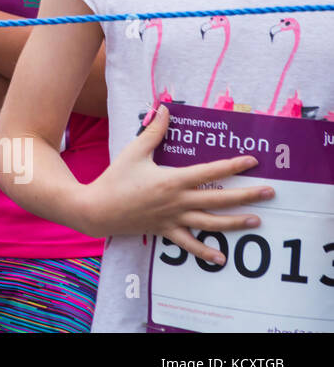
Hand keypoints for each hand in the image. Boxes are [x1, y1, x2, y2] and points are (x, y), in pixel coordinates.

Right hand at [83, 105, 274, 262]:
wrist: (97, 209)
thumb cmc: (116, 178)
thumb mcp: (134, 152)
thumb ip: (153, 131)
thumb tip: (163, 108)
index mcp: (173, 180)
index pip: (210, 172)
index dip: (233, 166)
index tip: (253, 161)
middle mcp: (178, 201)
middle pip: (219, 199)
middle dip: (247, 196)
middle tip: (269, 193)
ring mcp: (174, 219)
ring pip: (211, 223)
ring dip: (235, 223)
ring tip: (256, 221)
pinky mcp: (165, 231)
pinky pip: (189, 245)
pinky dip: (205, 253)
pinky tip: (221, 258)